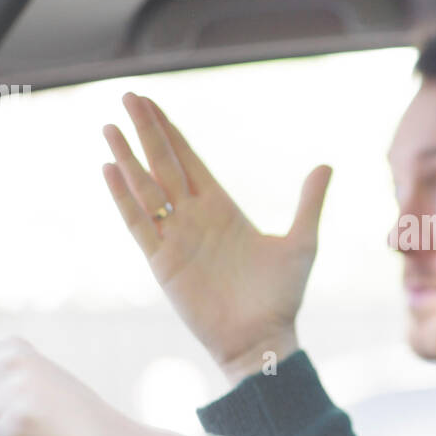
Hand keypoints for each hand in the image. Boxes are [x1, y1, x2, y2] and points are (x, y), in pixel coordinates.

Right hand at [103, 93, 331, 382]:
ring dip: (128, 157)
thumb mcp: (302, 243)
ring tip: (109, 127)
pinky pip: (139, 223)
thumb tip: (326, 165)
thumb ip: (309, 203)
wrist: (262, 339)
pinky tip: (110, 169)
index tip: (152, 104)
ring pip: (145, 189)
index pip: (189, 160)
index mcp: (222, 208)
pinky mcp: (163, 262)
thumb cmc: (282, 296)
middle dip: (146, 131)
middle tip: (129, 96)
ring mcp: (176, 238)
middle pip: (164, 164)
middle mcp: (194, 218)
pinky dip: (123, 197)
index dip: (171, 132)